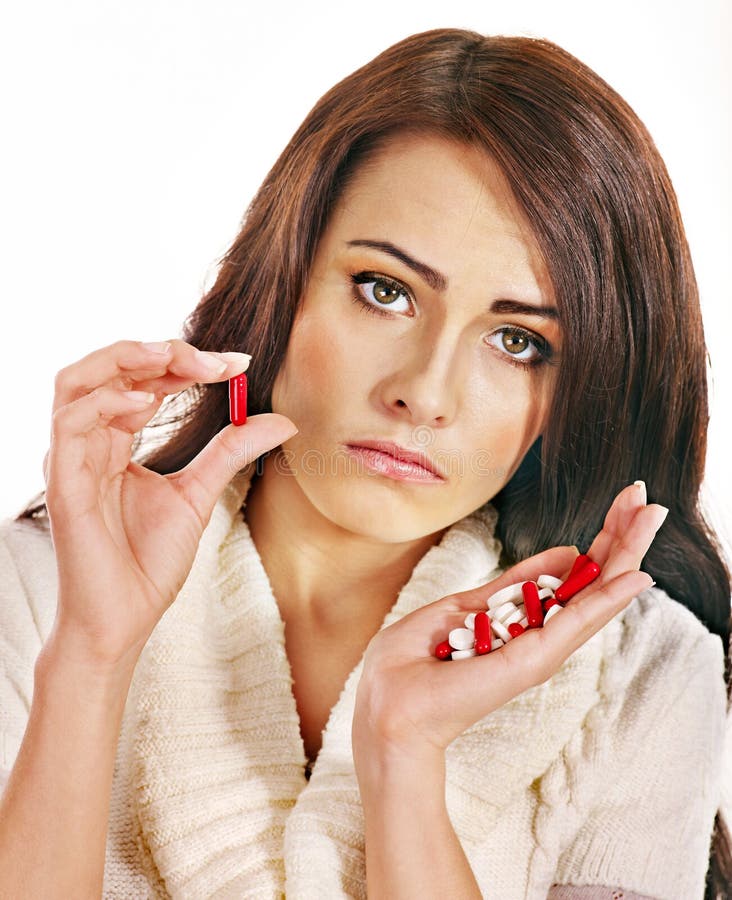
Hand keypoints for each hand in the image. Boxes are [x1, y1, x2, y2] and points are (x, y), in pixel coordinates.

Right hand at [41, 339, 296, 671]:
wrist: (126, 618)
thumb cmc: (149, 561)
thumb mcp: (199, 493)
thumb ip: (231, 451)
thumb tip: (282, 420)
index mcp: (114, 441)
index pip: (141, 379)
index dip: (186, 361)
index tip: (238, 364)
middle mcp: (88, 442)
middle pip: (105, 368)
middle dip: (158, 350)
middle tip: (213, 360)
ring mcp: (71, 460)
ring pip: (76, 381)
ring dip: (127, 360)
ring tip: (177, 361)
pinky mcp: (63, 484)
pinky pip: (70, 424)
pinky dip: (107, 403)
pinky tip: (147, 403)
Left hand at [352, 482, 664, 768]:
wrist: (389, 706)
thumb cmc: (416, 664)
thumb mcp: (466, 608)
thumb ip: (515, 585)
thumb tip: (566, 555)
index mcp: (525, 624)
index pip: (575, 577)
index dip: (601, 539)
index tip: (625, 503)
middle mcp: (540, 638)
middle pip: (594, 582)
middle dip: (621, 537)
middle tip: (647, 499)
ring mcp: (539, 651)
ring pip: (595, 596)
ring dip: (624, 553)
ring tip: (651, 513)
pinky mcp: (529, 661)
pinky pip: (574, 623)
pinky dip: (607, 598)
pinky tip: (636, 573)